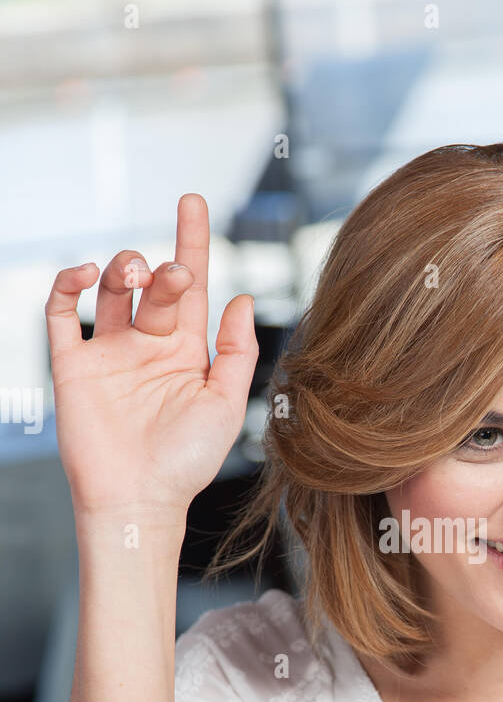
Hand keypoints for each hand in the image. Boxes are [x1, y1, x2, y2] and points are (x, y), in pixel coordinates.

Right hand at [45, 193, 258, 521]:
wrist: (138, 500)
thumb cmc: (186, 462)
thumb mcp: (225, 404)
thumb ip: (236, 351)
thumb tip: (241, 298)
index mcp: (186, 352)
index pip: (191, 287)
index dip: (192, 243)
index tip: (192, 202)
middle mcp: (147, 346)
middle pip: (154, 284)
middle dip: (163, 267)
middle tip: (171, 272)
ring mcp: (109, 353)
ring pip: (110, 289)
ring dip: (122, 268)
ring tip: (137, 275)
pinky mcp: (73, 365)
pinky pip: (61, 313)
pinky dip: (68, 285)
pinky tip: (84, 275)